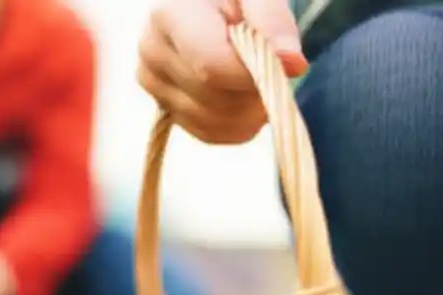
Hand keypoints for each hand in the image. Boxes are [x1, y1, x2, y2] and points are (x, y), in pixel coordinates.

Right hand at [137, 0, 307, 144]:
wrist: (207, 3)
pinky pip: (208, 133)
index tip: (287, 65)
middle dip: (256, 90)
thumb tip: (291, 64)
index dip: (255, 75)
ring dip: (250, 111)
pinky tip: (247, 98)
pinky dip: (238, 124)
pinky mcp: (163, 107)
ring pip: (213, 121)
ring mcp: (153, 84)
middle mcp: (151, 53)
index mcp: (168, 15)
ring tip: (261, 79)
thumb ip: (274, 21)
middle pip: (214, 99)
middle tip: (275, 67)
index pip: (212, 67)